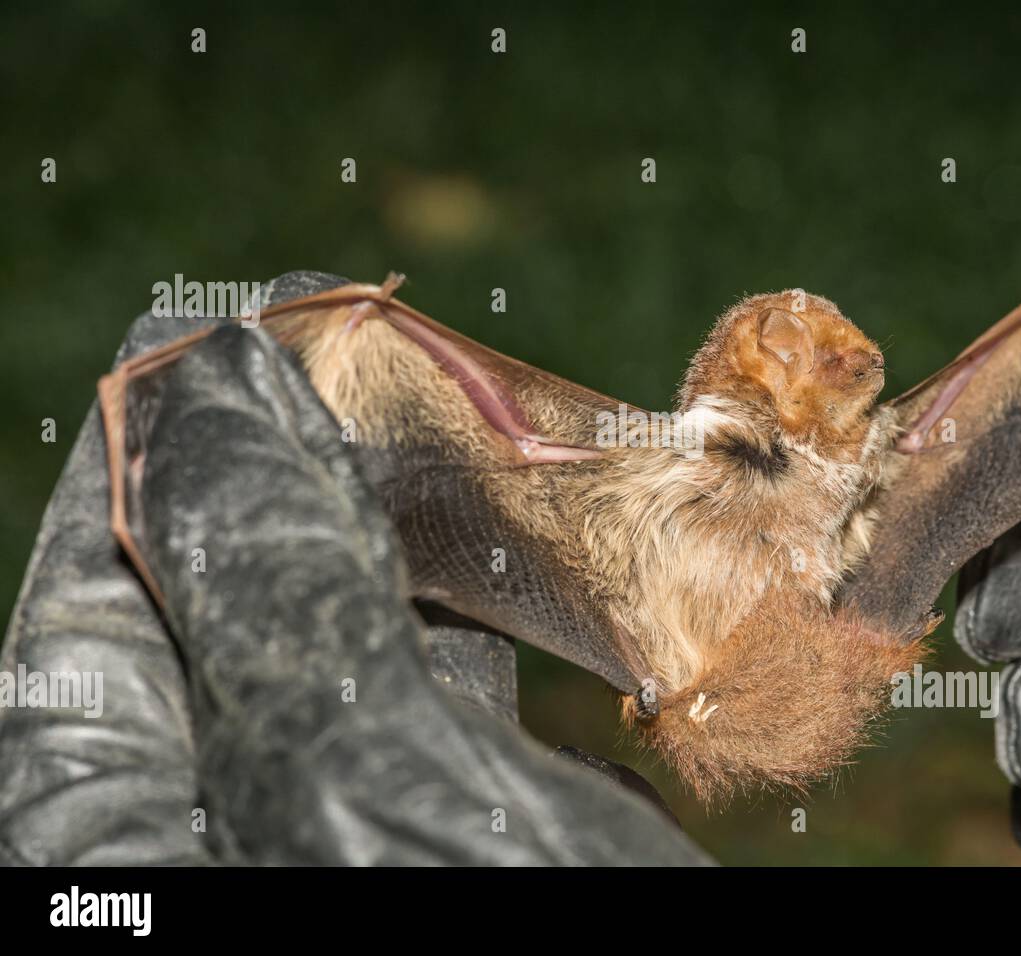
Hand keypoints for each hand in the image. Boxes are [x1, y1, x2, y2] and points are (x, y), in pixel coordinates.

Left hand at [0, 271, 705, 864]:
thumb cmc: (499, 955)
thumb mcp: (364, 807)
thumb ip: (282, 609)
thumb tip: (223, 393)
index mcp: (119, 872)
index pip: (87, 631)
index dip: (145, 470)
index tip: (206, 342)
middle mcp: (215, 866)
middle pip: (208, 640)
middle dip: (273, 490)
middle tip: (346, 363)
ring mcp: (332, 859)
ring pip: (326, 674)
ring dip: (378, 550)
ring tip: (425, 433)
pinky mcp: (439, 859)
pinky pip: (419, 729)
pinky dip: (457, 637)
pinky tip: (494, 574)